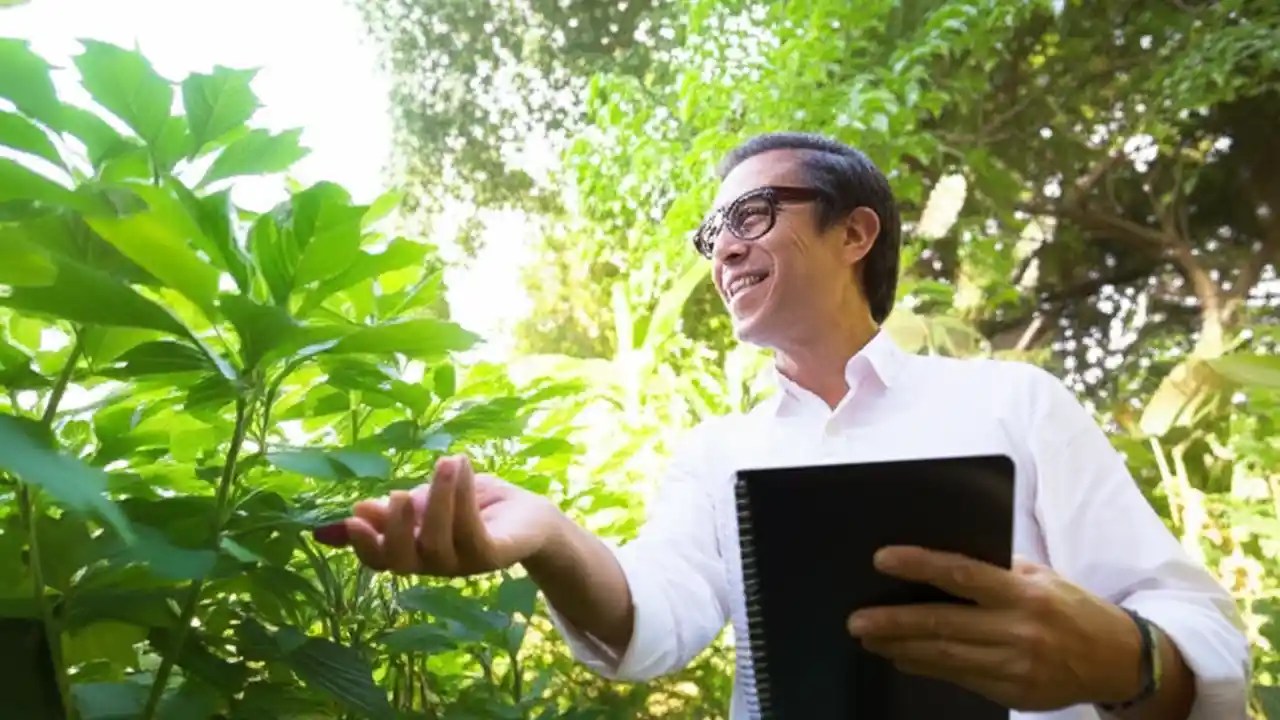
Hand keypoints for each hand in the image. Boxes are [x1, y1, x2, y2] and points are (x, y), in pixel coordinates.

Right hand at [316, 454, 562, 576]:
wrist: (528, 516)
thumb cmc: (471, 507)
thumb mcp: (423, 503)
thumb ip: (386, 513)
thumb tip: (334, 524)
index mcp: (413, 551)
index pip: (380, 559)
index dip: (363, 544)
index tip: (352, 517)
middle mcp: (436, 564)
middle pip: (404, 561)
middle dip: (396, 528)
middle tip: (399, 493)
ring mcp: (465, 564)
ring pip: (439, 542)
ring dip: (440, 498)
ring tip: (445, 461)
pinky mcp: (494, 556)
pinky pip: (473, 532)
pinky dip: (464, 496)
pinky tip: (462, 465)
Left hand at [847, 546, 1142, 710]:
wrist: (1119, 659)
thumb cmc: (1072, 608)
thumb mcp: (1041, 577)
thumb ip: (998, 570)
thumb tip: (943, 560)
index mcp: (1024, 593)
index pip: (963, 574)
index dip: (920, 566)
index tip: (883, 560)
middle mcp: (1019, 630)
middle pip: (944, 624)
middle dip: (895, 623)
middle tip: (857, 620)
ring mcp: (1017, 665)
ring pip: (946, 657)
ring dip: (902, 648)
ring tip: (870, 639)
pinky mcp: (1015, 692)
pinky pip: (960, 678)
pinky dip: (927, 668)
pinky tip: (903, 659)